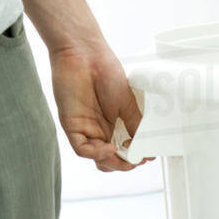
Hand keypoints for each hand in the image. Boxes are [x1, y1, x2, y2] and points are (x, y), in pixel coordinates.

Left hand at [49, 41, 153, 170]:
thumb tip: (146, 149)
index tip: (146, 156)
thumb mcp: (128, 103)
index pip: (123, 151)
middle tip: (135, 160)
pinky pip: (82, 149)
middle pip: (110, 160)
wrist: (85, 53)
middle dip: (124, 165)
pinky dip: (97, 154)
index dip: (134, 158)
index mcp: (113, 125)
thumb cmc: (106, 71)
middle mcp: (99, 130)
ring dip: (112, 163)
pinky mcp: (71, 125)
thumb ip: (136, 125)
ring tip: (124, 157)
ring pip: (97, 158)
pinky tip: (110, 148)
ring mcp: (85, 129)